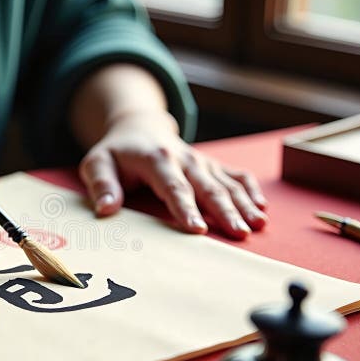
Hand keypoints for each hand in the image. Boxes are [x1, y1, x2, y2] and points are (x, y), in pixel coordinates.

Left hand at [79, 113, 266, 238]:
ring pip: (226, 182)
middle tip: (239, 233)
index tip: (198, 230)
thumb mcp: (97, 163)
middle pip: (207, 186)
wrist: (139, 127)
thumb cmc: (116, 153)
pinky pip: (235, 175)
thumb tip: (106, 210)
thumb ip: (101, 185)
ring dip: (243, 203)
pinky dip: (250, 190)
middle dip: (225, 210)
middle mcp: (184, 158)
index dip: (185, 208)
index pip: (173, 187)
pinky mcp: (211, 165)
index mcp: (156, 159)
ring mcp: (201, 161)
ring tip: (258, 224)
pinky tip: (262, 208)